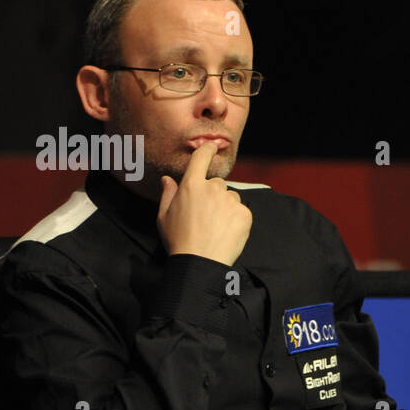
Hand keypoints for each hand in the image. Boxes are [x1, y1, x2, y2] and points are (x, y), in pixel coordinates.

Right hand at [157, 142, 252, 265]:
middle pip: (217, 183)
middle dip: (212, 195)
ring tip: (215, 226)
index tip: (212, 146)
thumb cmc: (178, 241)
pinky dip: (236, 219)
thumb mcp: (163, 216)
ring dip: (225, 207)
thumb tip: (168, 179)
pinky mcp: (245, 214)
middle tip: (205, 215)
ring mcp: (230, 201)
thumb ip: (168, 194)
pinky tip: (226, 231)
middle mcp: (212, 189)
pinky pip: (242, 210)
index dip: (207, 149)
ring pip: (230, 197)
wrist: (200, 262)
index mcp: (191, 186)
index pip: (201, 158)